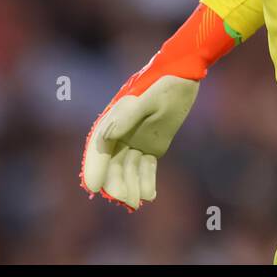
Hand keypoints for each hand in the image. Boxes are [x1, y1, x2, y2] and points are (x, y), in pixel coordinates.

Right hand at [80, 73, 199, 209]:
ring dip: (130, 185)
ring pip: (128, 168)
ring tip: (138, 201)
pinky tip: (149, 194)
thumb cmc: (165, 82)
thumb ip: (128, 114)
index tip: (92, 186)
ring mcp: (136, 140)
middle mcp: (122, 131)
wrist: (184, 76)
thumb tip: (106, 134)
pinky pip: (145, 168)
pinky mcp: (152, 146)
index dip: (94, 166)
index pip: (99, 146)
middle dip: (115, 181)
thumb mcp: (149, 98)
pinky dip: (146, 181)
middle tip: (125, 199)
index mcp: (115, 117)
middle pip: (112, 162)